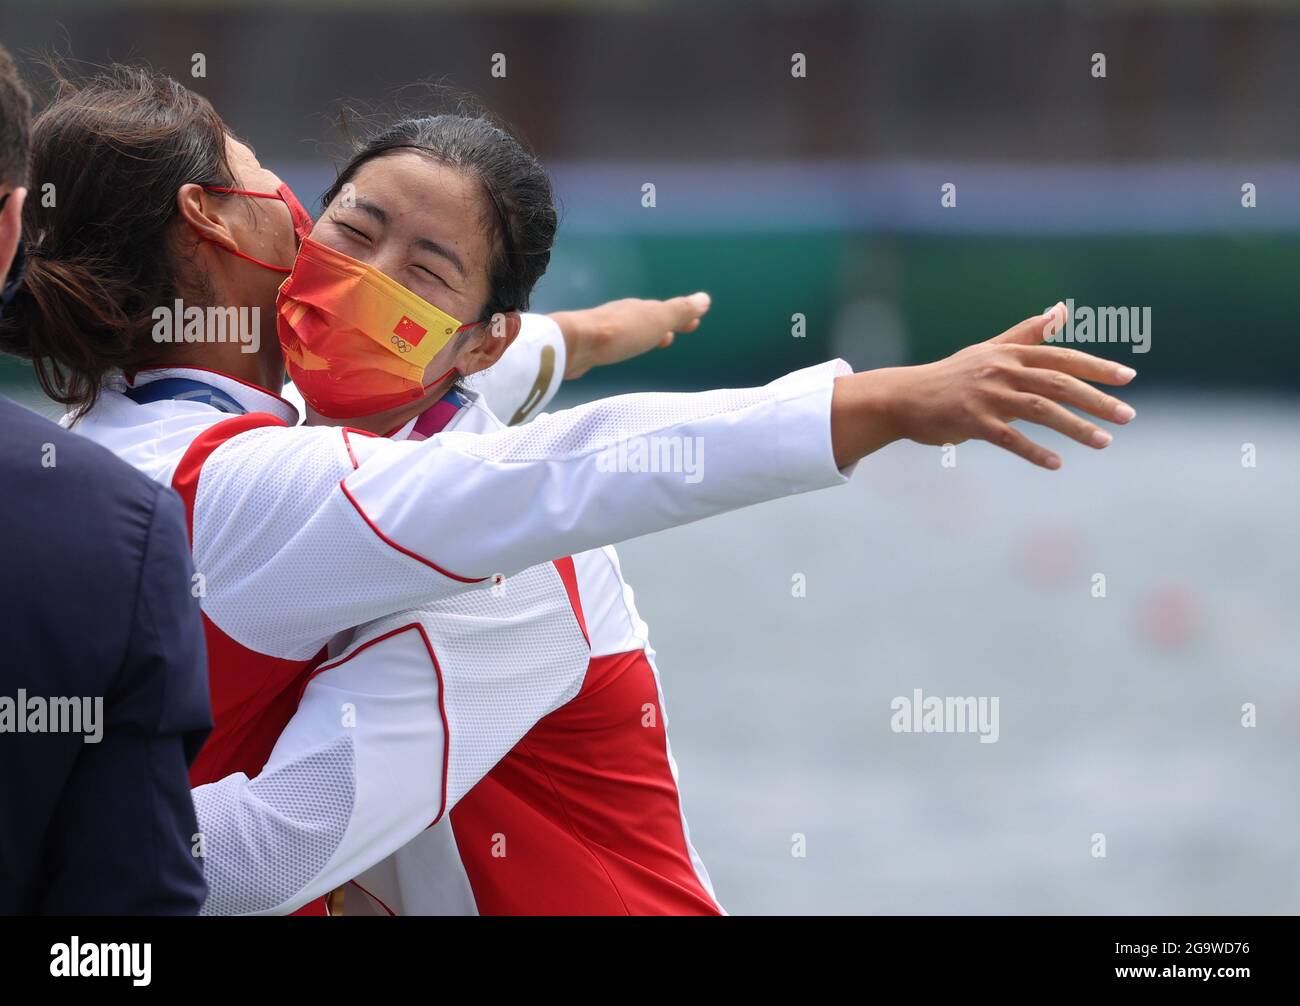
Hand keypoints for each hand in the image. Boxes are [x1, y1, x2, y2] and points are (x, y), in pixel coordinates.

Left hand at [549, 292, 710, 379]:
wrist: (577, 343)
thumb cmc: (622, 332)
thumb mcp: (658, 320)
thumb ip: (680, 311)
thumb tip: (705, 298)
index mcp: (642, 308)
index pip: (667, 310)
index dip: (682, 317)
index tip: (694, 324)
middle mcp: (625, 313)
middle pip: (649, 318)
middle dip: (664, 324)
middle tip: (675, 334)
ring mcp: (607, 327)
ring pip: (633, 328)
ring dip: (647, 334)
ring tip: (656, 342)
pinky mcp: (593, 342)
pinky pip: (618, 339)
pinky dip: (630, 342)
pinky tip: (625, 349)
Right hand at [831, 302, 1136, 469]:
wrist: (904, 397)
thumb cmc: (951, 376)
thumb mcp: (990, 350)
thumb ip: (1027, 333)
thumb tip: (1061, 310)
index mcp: (1010, 354)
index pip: (1062, 358)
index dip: (1097, 367)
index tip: (1127, 379)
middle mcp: (1002, 370)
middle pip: (1059, 383)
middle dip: (1096, 400)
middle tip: (1128, 416)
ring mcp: (986, 396)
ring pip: (1041, 409)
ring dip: (1076, 427)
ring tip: (1104, 442)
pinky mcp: (971, 421)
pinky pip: (1009, 438)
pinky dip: (1034, 451)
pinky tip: (1056, 464)